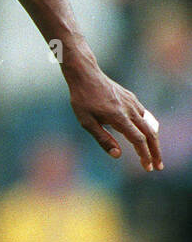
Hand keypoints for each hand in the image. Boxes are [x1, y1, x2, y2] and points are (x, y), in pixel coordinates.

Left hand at [63, 55, 162, 171]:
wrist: (85, 74)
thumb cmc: (82, 99)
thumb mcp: (86, 122)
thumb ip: (103, 139)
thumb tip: (118, 155)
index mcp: (118, 117)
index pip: (138, 140)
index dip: (145, 155)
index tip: (148, 168)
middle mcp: (129, 109)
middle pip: (150, 134)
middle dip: (156, 152)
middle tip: (158, 166)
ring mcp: (132, 102)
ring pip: (149, 124)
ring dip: (153, 141)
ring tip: (153, 153)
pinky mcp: (131, 98)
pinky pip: (144, 115)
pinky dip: (147, 128)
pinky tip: (144, 135)